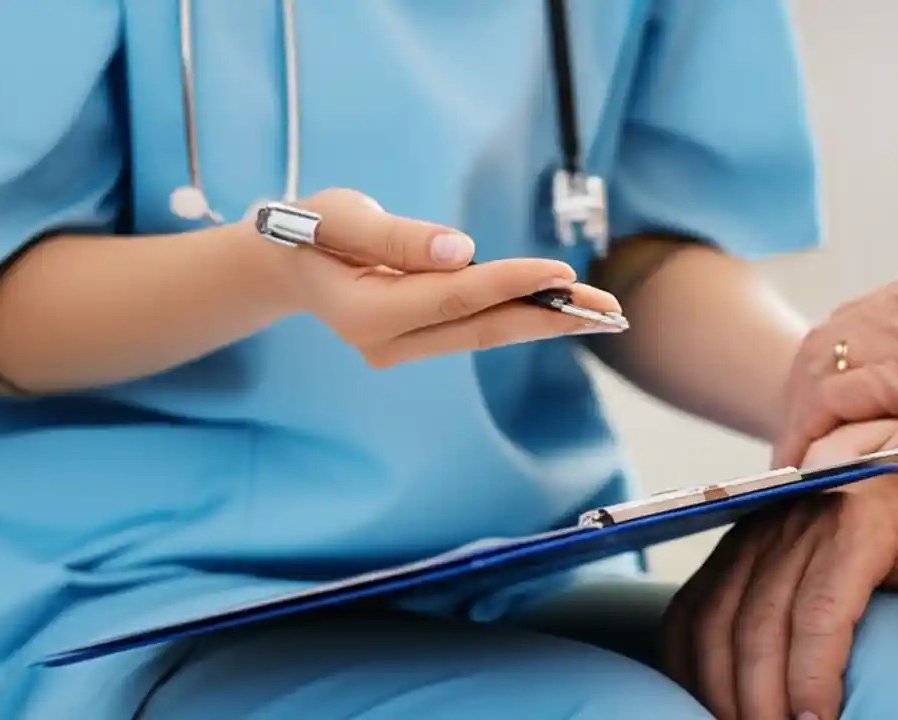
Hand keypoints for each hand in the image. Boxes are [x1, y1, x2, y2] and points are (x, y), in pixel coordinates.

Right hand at [256, 189, 622, 365]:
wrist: (286, 264)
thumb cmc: (308, 230)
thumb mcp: (337, 218)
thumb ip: (394, 237)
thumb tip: (460, 250)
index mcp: (363, 313)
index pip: (452, 297)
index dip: (510, 283)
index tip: (562, 273)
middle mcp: (386, 343)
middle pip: (482, 328)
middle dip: (550, 318)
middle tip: (612, 311)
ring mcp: (403, 348)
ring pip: (486, 332)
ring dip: (547, 321)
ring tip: (606, 312)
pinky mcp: (419, 340)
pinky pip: (479, 327)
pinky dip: (523, 316)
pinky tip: (566, 309)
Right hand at [662, 421, 897, 719]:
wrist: (875, 475)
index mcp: (853, 526)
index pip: (821, 611)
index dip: (811, 675)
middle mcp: (792, 526)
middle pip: (761, 624)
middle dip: (763, 695)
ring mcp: (751, 535)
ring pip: (718, 618)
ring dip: (723, 683)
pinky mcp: (725, 547)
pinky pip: (692, 606)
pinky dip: (689, 656)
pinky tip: (704, 693)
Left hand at [773, 255, 897, 475]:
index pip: (862, 319)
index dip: (836, 364)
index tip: (822, 400)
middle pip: (832, 337)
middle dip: (805, 388)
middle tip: (797, 431)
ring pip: (822, 365)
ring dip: (804, 412)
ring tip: (796, 453)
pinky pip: (834, 399)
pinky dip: (813, 431)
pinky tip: (806, 461)